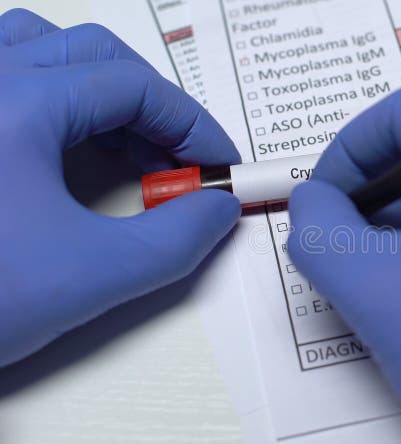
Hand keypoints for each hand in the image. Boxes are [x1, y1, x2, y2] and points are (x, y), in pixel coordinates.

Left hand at [0, 10, 240, 365]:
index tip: (219, 168)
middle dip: (154, 106)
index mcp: (16, 102)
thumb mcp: (89, 276)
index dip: (194, 125)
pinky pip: (4, 72)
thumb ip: (175, 241)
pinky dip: (51, 93)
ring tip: (123, 142)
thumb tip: (217, 209)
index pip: (135, 87)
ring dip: (99, 87)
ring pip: (41, 48)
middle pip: (95, 55)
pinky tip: (62, 142)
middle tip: (180, 162)